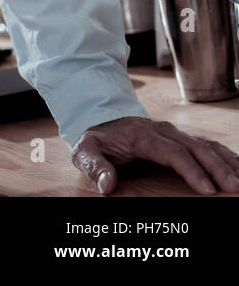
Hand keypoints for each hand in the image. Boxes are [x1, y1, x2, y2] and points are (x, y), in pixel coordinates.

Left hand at [71, 116, 238, 194]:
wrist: (102, 120)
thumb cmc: (97, 139)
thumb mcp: (85, 151)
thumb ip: (94, 166)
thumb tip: (106, 184)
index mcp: (143, 136)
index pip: (172, 152)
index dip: (191, 169)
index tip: (207, 188)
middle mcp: (163, 132)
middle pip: (195, 147)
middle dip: (217, 167)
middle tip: (232, 187)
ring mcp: (175, 134)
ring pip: (206, 145)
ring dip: (226, 161)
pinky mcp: (181, 139)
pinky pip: (207, 146)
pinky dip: (225, 156)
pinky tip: (238, 168)